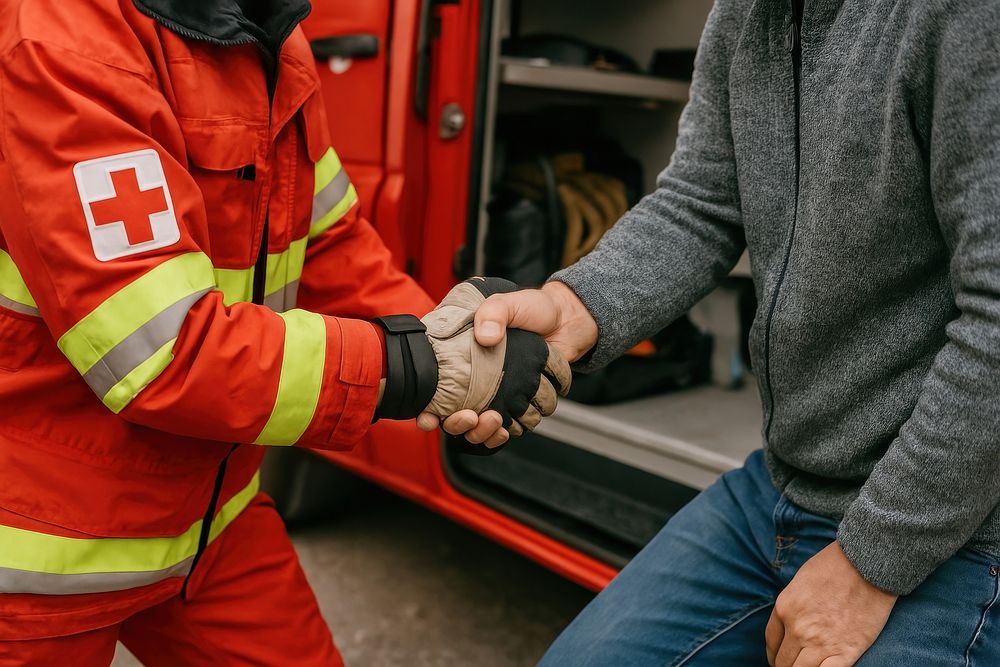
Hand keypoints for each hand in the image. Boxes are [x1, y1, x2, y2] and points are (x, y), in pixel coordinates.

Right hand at [416, 281, 596, 445]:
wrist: (566, 321)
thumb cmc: (532, 309)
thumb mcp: (508, 302)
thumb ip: (494, 313)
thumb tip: (486, 337)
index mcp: (459, 355)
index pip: (432, 387)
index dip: (425, 408)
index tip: (428, 418)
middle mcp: (472, 380)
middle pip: (452, 417)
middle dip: (459, 425)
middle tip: (472, 417)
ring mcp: (494, 395)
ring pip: (477, 429)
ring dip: (484, 433)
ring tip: (497, 421)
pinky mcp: (515, 405)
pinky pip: (505, 430)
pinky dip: (505, 434)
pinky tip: (510, 428)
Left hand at [765, 541, 896, 666]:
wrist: (866, 566)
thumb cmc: (833, 567)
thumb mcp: (799, 582)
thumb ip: (792, 605)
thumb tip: (789, 622)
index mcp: (785, 608)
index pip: (771, 642)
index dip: (773, 654)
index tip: (778, 657)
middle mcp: (798, 629)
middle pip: (783, 661)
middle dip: (785, 666)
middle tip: (791, 666)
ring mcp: (821, 643)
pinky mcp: (845, 653)